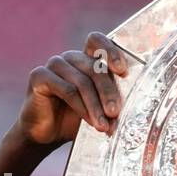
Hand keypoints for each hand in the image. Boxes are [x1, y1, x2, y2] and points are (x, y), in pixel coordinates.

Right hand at [14, 32, 129, 148]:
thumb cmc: (76, 119)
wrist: (48, 133)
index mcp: (86, 60)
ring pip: (82, 81)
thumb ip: (112, 100)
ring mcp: (54, 64)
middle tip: (115, 113)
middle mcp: (70, 58)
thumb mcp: (99, 108)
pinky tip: (89, 121)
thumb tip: (137, 105)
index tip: (123, 71)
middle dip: (108, 92)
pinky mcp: (39, 76)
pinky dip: (80, 107)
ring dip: (95, 105)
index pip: (97, 41)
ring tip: (103, 126)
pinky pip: (66, 89)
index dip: (111, 51)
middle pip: (94, 68)